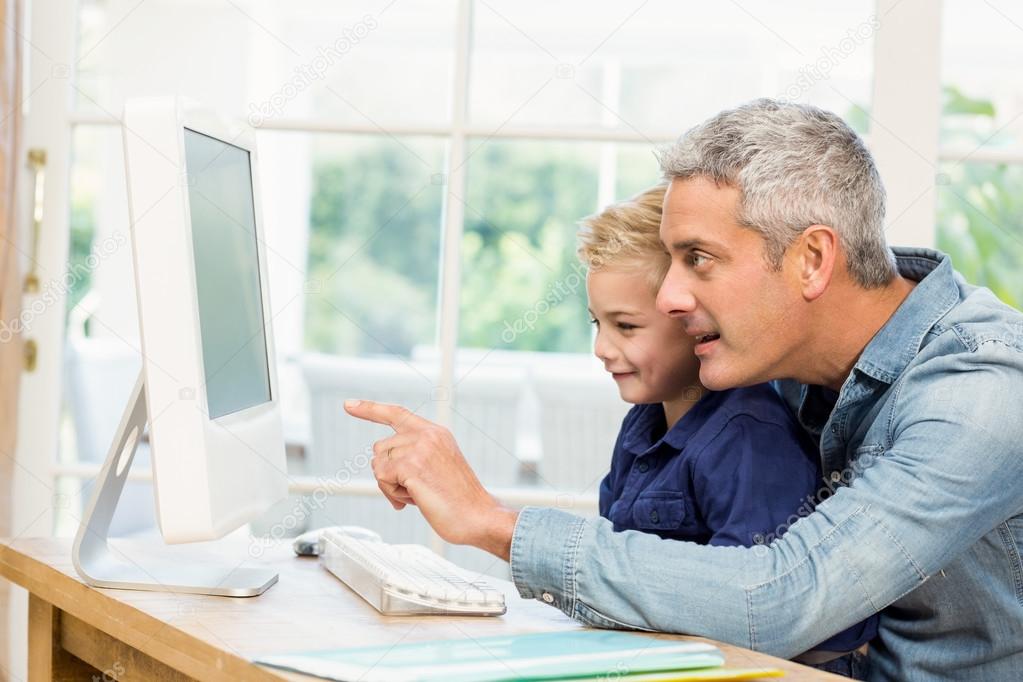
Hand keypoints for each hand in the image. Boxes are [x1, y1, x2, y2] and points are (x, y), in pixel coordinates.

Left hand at [343, 399, 518, 559]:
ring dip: (391, 485)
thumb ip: (414, 456)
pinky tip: (413, 499)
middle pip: (380, 448)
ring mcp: (419, 448)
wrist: (479, 516)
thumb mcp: (438, 466)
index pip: (396, 413)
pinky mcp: (412, 466)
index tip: (349, 405)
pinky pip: (381, 478)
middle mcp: (427, 435)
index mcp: (436, 433)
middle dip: (389, 473)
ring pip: (378, 464)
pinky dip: (391, 493)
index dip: (370, 409)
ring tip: (417, 494)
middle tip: (412, 490)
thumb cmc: (459, 500)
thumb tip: (382, 465)